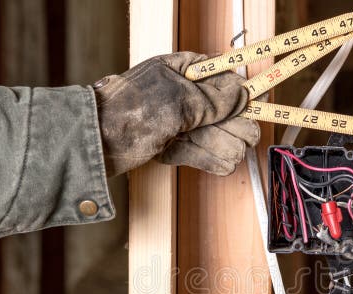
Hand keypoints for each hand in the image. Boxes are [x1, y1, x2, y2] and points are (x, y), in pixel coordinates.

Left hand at [93, 51, 259, 176]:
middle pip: (219, 110)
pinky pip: (198, 152)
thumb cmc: (131, 109)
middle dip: (235, 123)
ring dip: (226, 144)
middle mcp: (180, 95)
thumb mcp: (178, 98)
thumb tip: (241, 93)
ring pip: (211, 134)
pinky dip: (212, 158)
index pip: (218, 76)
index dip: (238, 90)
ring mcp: (175, 122)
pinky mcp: (170, 146)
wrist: (97, 142)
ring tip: (238, 153)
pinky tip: (226, 163)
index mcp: (180, 71)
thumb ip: (212, 99)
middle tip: (250, 136)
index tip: (255, 102)